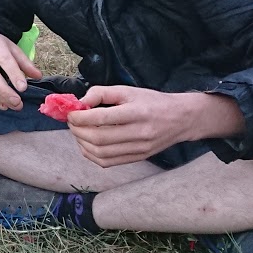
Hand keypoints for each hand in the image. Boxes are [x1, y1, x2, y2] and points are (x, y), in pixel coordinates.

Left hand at [66, 86, 243, 166]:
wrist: (181, 119)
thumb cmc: (152, 102)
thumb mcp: (128, 90)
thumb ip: (102, 93)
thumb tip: (80, 102)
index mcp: (136, 112)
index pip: (101, 117)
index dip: (80, 117)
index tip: (71, 113)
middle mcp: (139, 133)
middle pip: (99, 137)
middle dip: (78, 130)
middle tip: (71, 122)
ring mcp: (139, 149)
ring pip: (101, 153)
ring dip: (82, 143)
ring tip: (78, 132)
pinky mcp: (138, 158)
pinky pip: (108, 162)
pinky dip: (92, 155)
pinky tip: (87, 145)